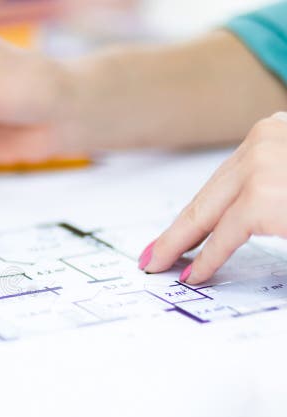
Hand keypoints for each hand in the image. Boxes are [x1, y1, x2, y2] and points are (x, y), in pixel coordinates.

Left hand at [139, 112, 286, 284]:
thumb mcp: (286, 182)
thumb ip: (270, 190)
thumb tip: (230, 219)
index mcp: (277, 132)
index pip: (225, 180)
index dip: (198, 211)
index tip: (172, 236)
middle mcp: (268, 138)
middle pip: (211, 194)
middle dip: (179, 230)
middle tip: (153, 256)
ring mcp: (266, 162)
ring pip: (210, 212)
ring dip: (183, 244)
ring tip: (163, 266)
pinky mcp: (264, 195)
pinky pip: (225, 233)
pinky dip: (207, 257)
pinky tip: (194, 274)